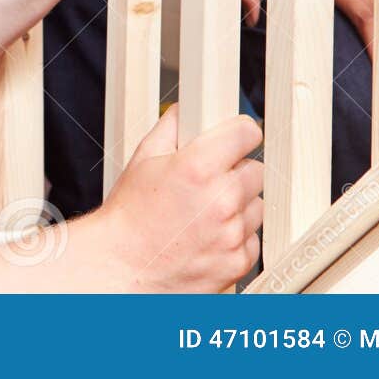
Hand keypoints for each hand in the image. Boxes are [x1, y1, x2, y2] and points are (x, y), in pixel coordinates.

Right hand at [79, 106, 263, 291]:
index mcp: (198, 167)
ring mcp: (232, 234)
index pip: (247, 134)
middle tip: (211, 181)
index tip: (237, 138)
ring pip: (257, 205)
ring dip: (239, 205)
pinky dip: (237, 236)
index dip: (240, 133)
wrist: (122, 267)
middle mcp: (221, 200)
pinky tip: (209, 235)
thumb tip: (186, 110)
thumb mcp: (143, 159)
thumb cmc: (129, 218)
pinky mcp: (238, 261)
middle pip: (257, 171)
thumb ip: (172, 127)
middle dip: (236, 172)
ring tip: (206, 212)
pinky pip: (253, 238)